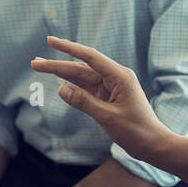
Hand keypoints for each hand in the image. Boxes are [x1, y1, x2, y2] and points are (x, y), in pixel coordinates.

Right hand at [32, 36, 169, 161]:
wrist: (153, 145)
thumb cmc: (136, 131)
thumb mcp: (108, 117)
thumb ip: (84, 102)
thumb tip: (61, 89)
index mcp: (119, 76)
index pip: (89, 57)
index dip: (68, 48)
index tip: (50, 41)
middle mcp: (115, 78)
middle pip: (81, 68)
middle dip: (57, 65)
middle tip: (34, 63)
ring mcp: (111, 87)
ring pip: (82, 77)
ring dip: (62, 74)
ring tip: (41, 68)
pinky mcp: (108, 97)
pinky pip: (86, 89)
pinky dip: (72, 86)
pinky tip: (59, 82)